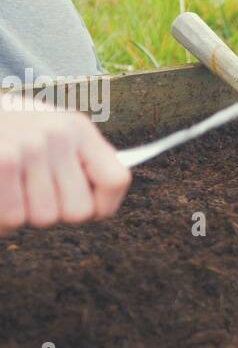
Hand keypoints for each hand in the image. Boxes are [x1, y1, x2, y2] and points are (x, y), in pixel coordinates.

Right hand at [0, 95, 130, 235]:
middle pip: (78, 211)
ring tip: (6, 187)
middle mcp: (56, 135)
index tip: (88, 207)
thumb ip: (76, 163)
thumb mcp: (45, 132)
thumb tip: (99, 205)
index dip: (103, 205)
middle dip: (53, 211)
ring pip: (42, 218)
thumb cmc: (2, 129)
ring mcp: (27, 148)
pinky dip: (1, 220)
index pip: (117, 180)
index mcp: (76, 127)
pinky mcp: (2, 162)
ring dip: (21, 213)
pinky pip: (12, 219)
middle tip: (29, 191)